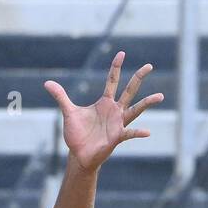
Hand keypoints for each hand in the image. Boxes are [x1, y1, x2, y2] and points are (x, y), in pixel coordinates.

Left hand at [45, 51, 162, 173]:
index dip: (115, 67)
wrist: (79, 154)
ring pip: (135, 110)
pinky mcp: (117, 137)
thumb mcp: (68, 112)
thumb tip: (47, 83)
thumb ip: (61, 97)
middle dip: (138, 77)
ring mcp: (118, 123)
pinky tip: (147, 132)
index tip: (122, 53)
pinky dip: (138, 133)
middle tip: (150, 65)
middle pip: (129, 90)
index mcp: (104, 102)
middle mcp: (114, 110)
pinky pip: (129, 133)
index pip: (112, 81)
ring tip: (160, 96)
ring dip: (147, 103)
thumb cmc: (77, 134)